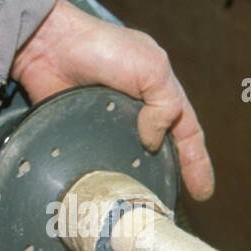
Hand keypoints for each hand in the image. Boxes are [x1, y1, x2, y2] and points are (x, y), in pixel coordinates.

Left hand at [11, 0, 213, 200]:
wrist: (47, 45)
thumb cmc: (101, 47)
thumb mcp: (150, 67)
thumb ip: (165, 104)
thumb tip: (154, 141)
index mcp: (158, 89)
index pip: (186, 130)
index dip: (197, 161)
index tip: (203, 192)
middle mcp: (136, 107)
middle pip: (162, 148)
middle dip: (174, 175)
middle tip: (177, 205)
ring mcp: (107, 120)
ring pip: (131, 156)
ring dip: (141, 178)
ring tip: (148, 205)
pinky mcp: (80, 130)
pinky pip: (99, 157)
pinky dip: (108, 173)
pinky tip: (113, 191)